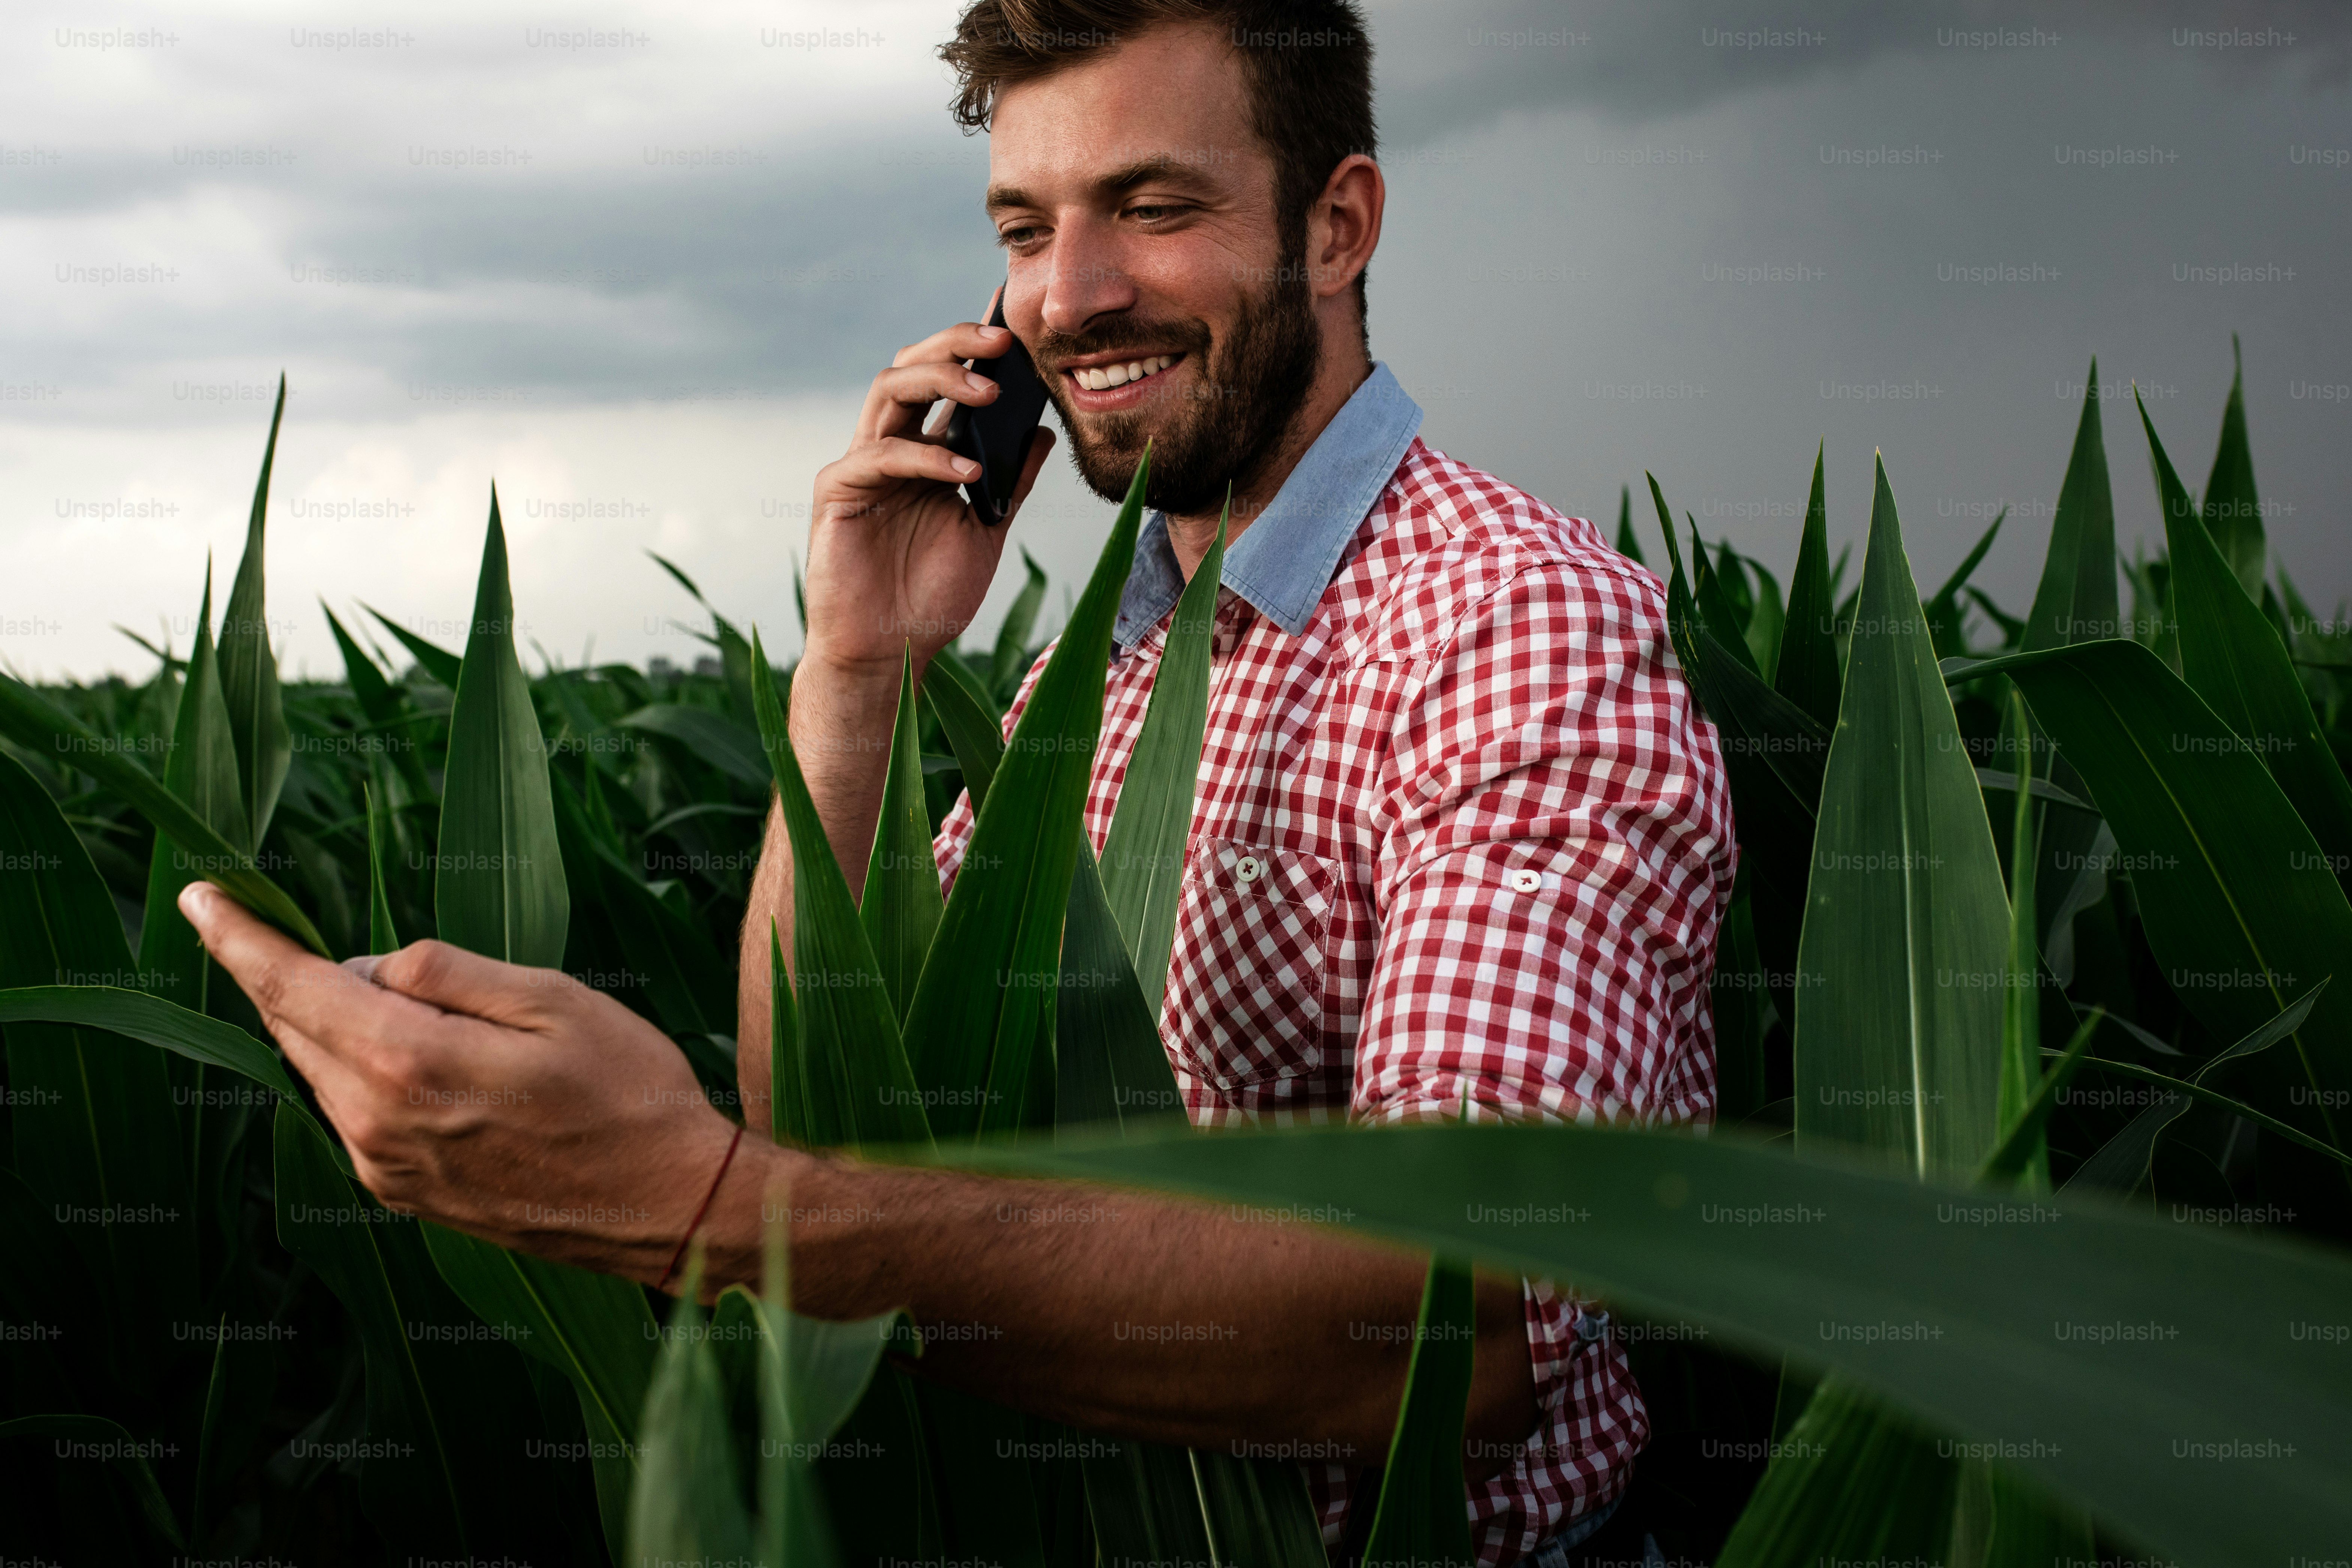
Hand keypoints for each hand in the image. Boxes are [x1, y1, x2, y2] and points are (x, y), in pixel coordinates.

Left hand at [180, 881, 765, 1283]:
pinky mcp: (406, 1195)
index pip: (293, 988)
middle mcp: (379, 1124)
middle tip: (260, 920)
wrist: (668, 1206)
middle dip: (275, 973)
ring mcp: (387, 1169)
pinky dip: (357, 1069)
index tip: (198, 896)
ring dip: (327, 1023)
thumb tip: (372, 966)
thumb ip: (449, 973)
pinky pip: (353, 1115)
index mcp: (412, 1063)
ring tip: (370, 988)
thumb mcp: (553, 1000)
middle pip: (295, 1030)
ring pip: (322, 1074)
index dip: (240, 938)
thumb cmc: (629, 1091)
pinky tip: (404, 1049)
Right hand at [803, 294, 1056, 679]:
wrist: (890, 654)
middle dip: (955, 344)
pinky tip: (967, 470)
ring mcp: (859, 465)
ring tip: (991, 392)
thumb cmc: (932, 596)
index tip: (1011, 317)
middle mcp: (889, 447)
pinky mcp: (837, 491)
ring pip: (889, 389)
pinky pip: (880, 455)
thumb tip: (1043, 429)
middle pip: (912, 366)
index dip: (972, 346)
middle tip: (1002, 340)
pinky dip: (926, 457)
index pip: (946, 382)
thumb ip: (1012, 481)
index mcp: (923, 452)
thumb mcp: (987, 530)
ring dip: (941, 381)